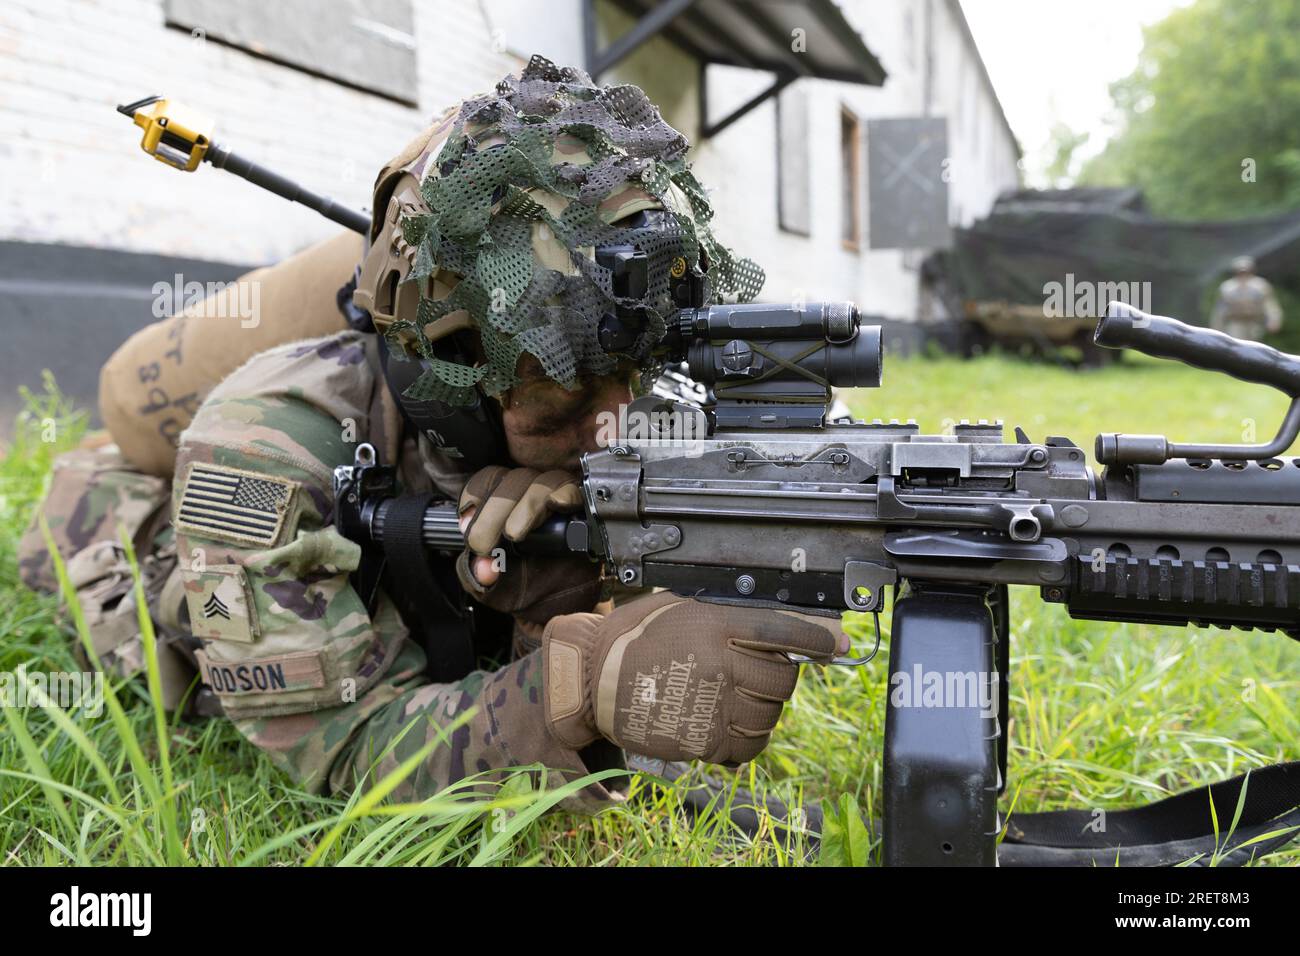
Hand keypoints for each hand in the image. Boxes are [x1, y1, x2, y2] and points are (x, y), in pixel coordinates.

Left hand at [456, 466, 600, 623]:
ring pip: (541, 482)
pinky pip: (574, 491)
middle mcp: (530, 495)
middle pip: (513, 479)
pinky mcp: (582, 510)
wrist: (558, 608)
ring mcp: (557, 500)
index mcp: (504, 504)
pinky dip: (564, 494)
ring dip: (526, 506)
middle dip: (492, 512)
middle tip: (484, 544)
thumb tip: (483, 568)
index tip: (466, 526)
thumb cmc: (524, 589)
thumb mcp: (491, 586)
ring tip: (515, 534)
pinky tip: (557, 504)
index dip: (475, 497)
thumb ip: (479, 575)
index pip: (488, 479)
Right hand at [542, 591, 839, 764]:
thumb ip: (723, 613)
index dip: (817, 638)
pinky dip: (750, 737)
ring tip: (738, 699)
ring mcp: (715, 703)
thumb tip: (770, 623)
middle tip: (760, 674)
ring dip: (763, 707)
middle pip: (783, 677)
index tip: (837, 644)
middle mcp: (722, 662)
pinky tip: (733, 725)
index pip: (782, 631)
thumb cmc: (631, 638)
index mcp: (715, 624)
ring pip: (770, 712)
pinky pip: (751, 743)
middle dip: (781, 676)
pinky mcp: (705, 739)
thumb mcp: (677, 606)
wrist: (591, 681)